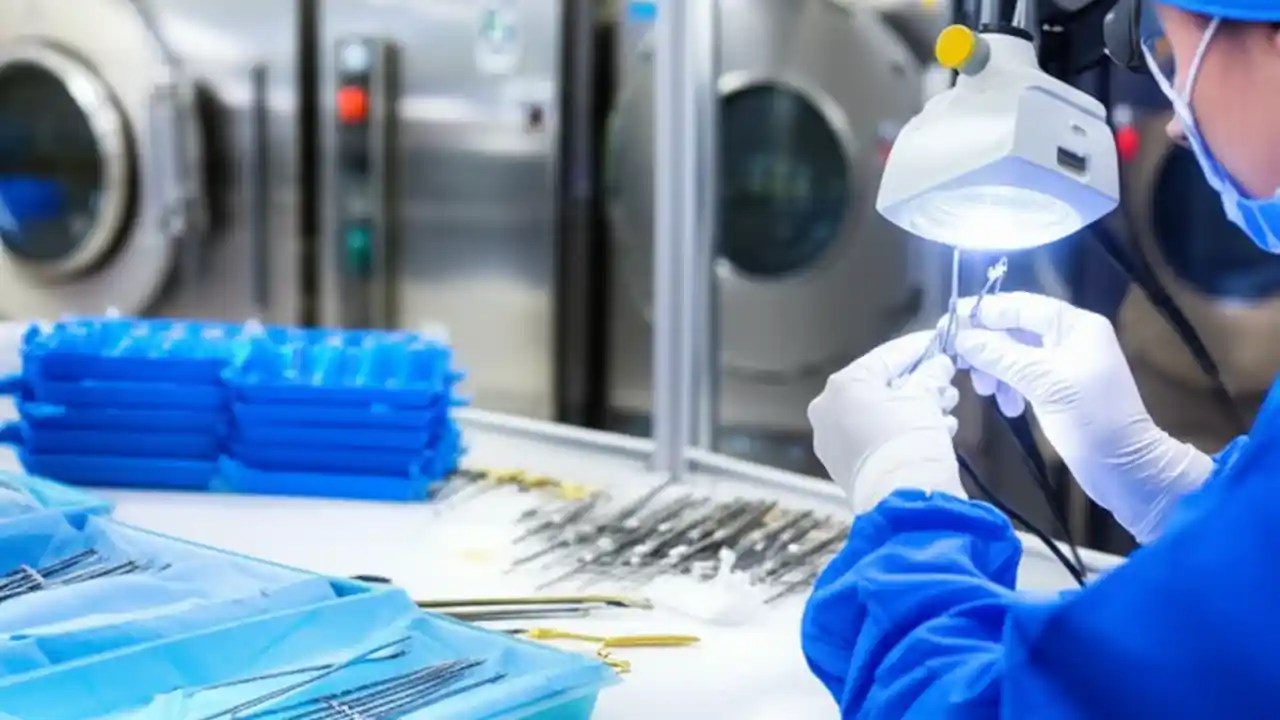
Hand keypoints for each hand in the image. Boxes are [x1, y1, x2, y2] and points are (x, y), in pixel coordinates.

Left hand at [809, 331, 963, 514]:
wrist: (903, 502)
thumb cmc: (910, 439)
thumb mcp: (926, 399)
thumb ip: (932, 375)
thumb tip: (940, 364)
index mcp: (843, 385)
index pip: (886, 356)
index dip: (918, 347)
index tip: (940, 341)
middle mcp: (828, 409)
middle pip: (881, 386)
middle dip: (919, 384)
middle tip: (948, 385)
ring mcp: (831, 439)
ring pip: (879, 414)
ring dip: (915, 409)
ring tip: (946, 412)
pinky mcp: (842, 466)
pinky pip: (875, 437)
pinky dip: (901, 432)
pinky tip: (934, 432)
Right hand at [954, 292, 1212, 542]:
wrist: (1125, 467)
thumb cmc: (1091, 418)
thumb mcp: (1043, 382)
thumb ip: (1000, 355)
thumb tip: (961, 338)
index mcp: (1075, 325)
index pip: (1021, 305)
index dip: (983, 310)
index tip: (947, 319)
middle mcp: (1069, 338)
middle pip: (1015, 328)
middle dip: (987, 346)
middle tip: (961, 366)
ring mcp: (1064, 364)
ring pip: (1015, 353)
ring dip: (995, 369)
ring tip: (986, 392)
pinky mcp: (1058, 389)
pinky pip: (1023, 376)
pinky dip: (1009, 387)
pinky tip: (1009, 408)